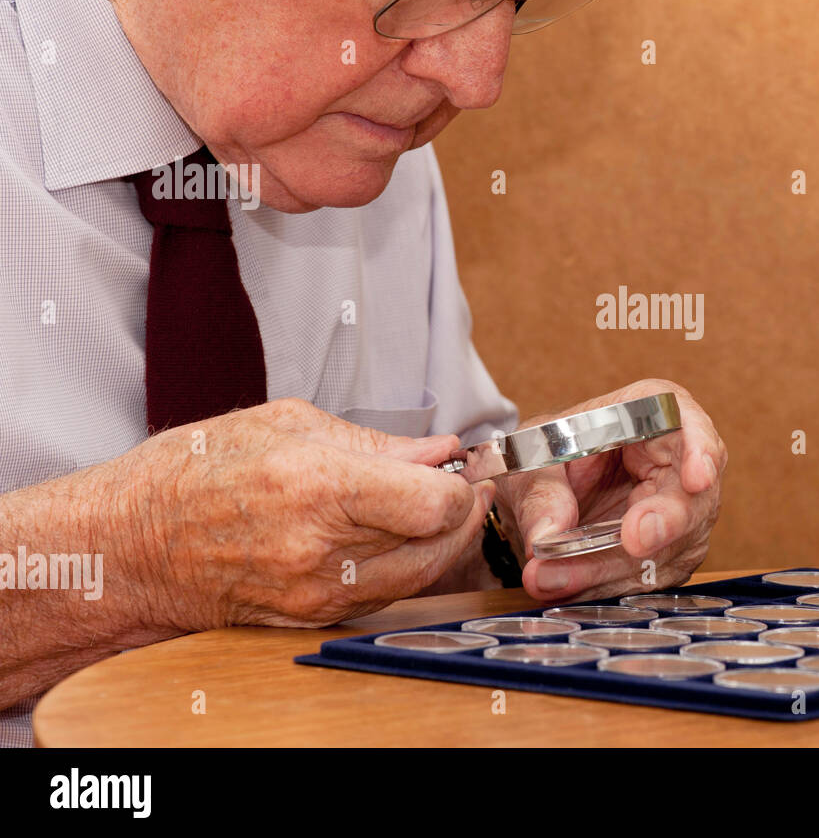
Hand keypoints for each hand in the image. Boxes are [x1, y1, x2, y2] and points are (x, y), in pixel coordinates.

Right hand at [122, 397, 491, 629]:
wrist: (130, 547)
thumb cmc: (194, 471)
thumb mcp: (285, 424)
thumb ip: (375, 442)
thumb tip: (439, 451)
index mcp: (318, 486)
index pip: (433, 504)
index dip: (461, 486)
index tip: (464, 468)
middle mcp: (322, 549)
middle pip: (436, 541)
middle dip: (460, 511)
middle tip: (461, 484)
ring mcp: (317, 593)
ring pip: (421, 575)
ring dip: (439, 542)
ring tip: (429, 506)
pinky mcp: (312, 618)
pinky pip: (386, 593)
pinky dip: (404, 565)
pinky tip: (395, 536)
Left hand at [492, 379, 725, 602]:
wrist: (544, 490)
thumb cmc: (546, 456)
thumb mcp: (531, 462)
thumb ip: (540, 494)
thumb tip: (548, 535)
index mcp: (650, 411)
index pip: (690, 423)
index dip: (700, 452)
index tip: (697, 480)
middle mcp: (676, 459)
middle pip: (693, 496)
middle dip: (663, 525)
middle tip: (632, 543)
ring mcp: (681, 509)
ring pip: (672, 546)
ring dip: (616, 568)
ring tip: (553, 579)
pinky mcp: (670, 551)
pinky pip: (653, 575)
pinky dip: (611, 585)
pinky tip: (571, 588)